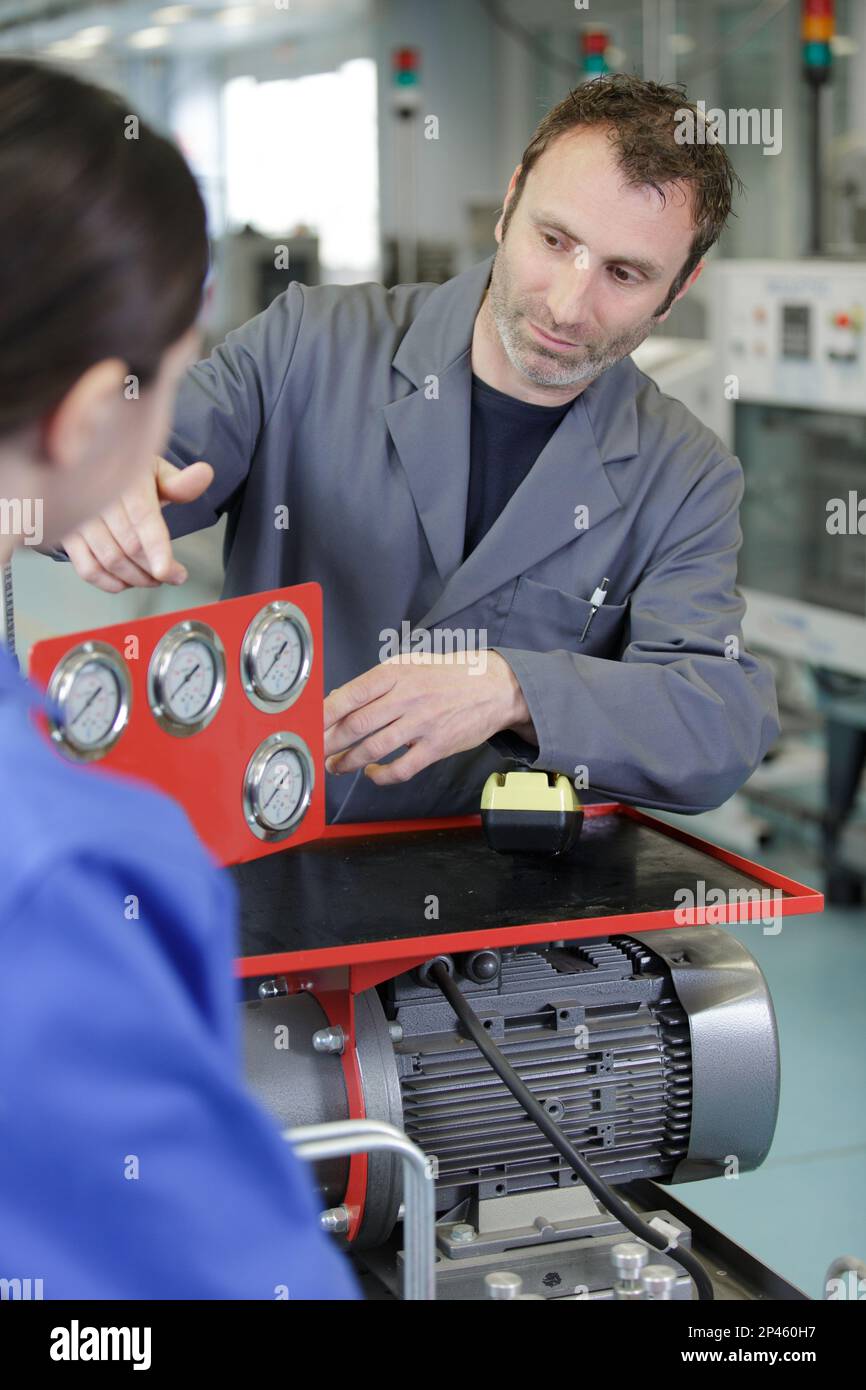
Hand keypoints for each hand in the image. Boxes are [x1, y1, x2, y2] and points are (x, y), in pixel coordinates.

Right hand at [60, 456, 213, 591]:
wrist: (88, 469)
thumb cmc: (128, 475)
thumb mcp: (156, 471)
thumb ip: (180, 482)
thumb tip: (205, 474)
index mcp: (125, 478)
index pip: (143, 517)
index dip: (156, 548)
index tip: (167, 572)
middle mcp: (98, 497)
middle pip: (129, 545)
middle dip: (156, 569)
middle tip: (175, 576)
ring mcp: (78, 517)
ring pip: (110, 560)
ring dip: (137, 578)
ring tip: (154, 579)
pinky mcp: (67, 535)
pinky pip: (86, 568)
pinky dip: (109, 583)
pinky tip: (126, 583)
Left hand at [323, 651, 534, 786]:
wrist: (494, 687)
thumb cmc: (448, 674)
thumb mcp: (410, 665)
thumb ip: (375, 684)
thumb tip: (337, 700)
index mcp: (396, 673)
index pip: (351, 694)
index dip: (324, 713)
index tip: (306, 725)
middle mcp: (407, 697)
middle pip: (357, 724)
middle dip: (328, 741)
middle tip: (313, 751)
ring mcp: (422, 723)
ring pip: (374, 748)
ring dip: (348, 761)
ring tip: (335, 765)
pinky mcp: (436, 746)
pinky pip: (402, 768)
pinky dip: (381, 775)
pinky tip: (372, 773)